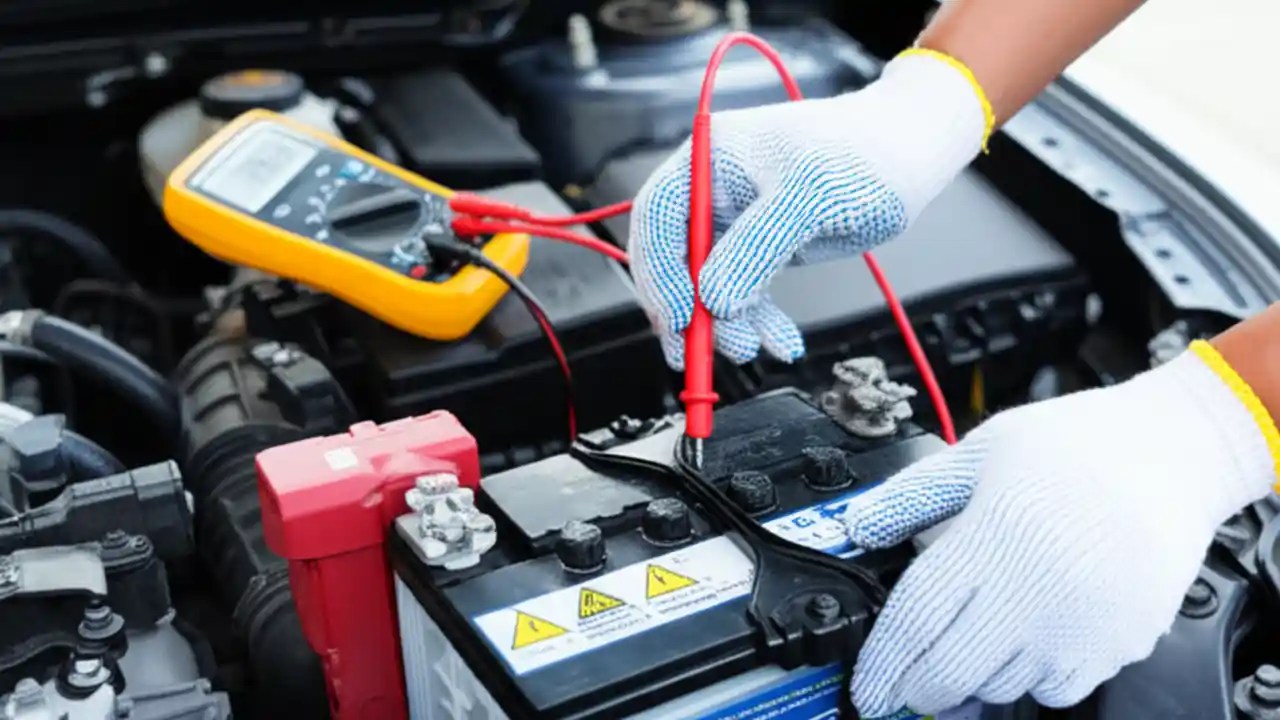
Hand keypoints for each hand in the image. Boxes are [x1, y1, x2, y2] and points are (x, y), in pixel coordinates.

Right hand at [628, 51, 985, 368]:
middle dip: (688, 309)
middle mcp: (712, 190)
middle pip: (673, 258)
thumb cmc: (864, 153)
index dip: (658, 271)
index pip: (657, 218)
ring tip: (753, 348)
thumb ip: (756, 249)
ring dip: (726, 324)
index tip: (678, 316)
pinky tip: (780, 342)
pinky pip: (743, 293)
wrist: (910, 153)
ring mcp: (736, 221)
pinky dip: (757, 321)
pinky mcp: (761, 247)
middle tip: (699, 353)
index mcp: (707, 158)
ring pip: (708, 284)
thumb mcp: (808, 199)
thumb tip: (712, 300)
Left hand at [842, 344, 1276, 716]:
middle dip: (916, 686)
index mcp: (993, 538)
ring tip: (968, 645)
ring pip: (1000, 687)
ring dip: (970, 679)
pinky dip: (1029, 681)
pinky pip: (1057, 692)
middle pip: (951, 671)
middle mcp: (1037, 591)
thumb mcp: (980, 450)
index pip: (915, 621)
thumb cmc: (1080, 444)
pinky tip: (1023, 642)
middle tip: (903, 682)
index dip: (882, 663)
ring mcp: (1082, 626)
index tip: (866, 686)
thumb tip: (860, 527)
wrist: (1175, 453)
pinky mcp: (1119, 646)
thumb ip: (912, 495)